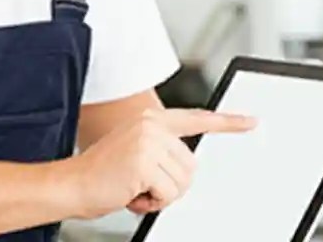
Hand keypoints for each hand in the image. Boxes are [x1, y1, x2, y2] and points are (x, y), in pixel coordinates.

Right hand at [62, 108, 255, 219]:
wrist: (72, 184)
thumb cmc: (102, 175)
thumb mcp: (135, 152)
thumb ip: (161, 150)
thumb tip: (186, 167)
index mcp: (152, 119)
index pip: (197, 119)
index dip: (227, 122)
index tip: (250, 121)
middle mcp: (151, 125)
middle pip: (191, 166)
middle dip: (171, 184)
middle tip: (141, 183)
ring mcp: (148, 141)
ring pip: (182, 182)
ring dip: (161, 195)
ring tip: (135, 187)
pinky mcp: (145, 162)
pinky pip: (169, 193)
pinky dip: (152, 202)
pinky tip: (132, 194)